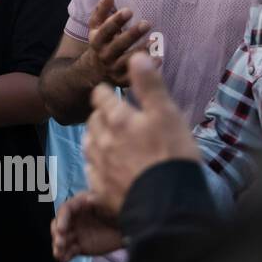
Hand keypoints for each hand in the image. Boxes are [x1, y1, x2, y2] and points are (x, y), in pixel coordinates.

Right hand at [51, 192, 122, 261]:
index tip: (61, 230)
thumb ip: (101, 200)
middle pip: (60, 225)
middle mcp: (75, 218)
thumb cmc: (121, 211)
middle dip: (57, 235)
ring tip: (59, 255)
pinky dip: (65, 256)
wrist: (131, 228)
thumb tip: (89, 199)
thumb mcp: (112, 202)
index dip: (61, 219)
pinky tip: (63, 260)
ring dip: (58, 247)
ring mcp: (76, 233)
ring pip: (62, 239)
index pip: (65, 210)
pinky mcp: (80, 246)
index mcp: (80, 204)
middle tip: (60, 244)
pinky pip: (69, 251)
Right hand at [84, 0, 153, 87]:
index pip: (105, 30)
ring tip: (154, 41)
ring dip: (141, 51)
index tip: (129, 10)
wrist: (93, 71)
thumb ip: (102, 10)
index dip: (115, 21)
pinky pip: (136, 77)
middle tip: (146, 23)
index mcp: (97, 41)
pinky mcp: (123, 81)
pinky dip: (148, 69)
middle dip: (131, 35)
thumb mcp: (96, 27)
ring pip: (127, 62)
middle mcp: (104, 55)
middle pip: (117, 46)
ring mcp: (113, 69)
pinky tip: (159, 58)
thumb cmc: (101, 43)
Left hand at [84, 52, 198, 215]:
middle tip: (118, 119)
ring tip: (113, 142)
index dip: (107, 93)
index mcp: (117, 119)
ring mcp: (98, 165)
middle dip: (103, 116)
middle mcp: (101, 140)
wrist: (168, 205)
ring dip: (98, 139)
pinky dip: (99, 166)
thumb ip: (150, 85)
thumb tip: (136, 56)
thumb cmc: (172, 156)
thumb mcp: (167, 114)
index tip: (114, 94)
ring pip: (89, 144)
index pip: (101, 95)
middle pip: (93, 120)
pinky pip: (92, 171)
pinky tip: (110, 169)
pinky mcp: (99, 189)